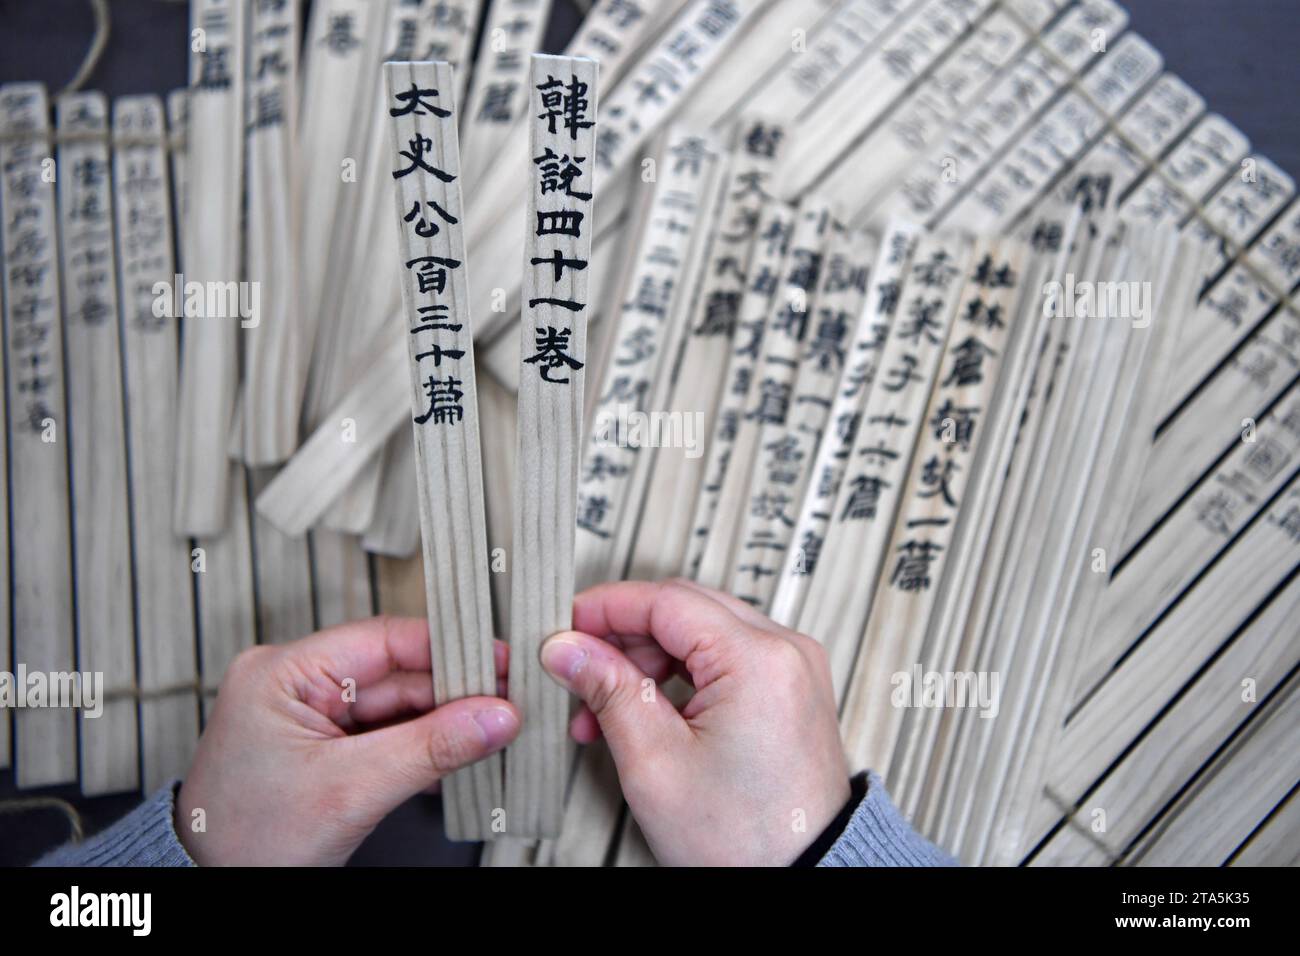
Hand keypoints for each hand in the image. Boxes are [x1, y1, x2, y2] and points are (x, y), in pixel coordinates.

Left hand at [176, 617, 519, 865]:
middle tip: (507, 706)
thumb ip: (430, 747)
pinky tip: (455, 757)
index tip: (500, 661)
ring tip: (489, 735)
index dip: (448, 649)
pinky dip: (421, 747)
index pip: (383, 639)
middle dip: (452, 694)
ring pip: (397, 707)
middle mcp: (294, 683)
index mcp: (282, 671)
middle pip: (397, 674)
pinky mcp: (324, 746)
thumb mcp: (350, 790)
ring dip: (441, 725)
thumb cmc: (246, 842)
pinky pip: (385, 733)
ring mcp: (309, 716)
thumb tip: (495, 716)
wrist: (208, 888)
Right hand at [540, 579, 850, 865]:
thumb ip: (607, 691)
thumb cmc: (747, 842)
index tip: (567, 629)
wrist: (802, 882)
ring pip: (701, 633)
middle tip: (578, 671)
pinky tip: (644, 710)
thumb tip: (570, 648)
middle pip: (684, 610)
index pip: (666, 600)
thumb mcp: (655, 764)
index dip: (606, 609)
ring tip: (604, 710)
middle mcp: (787, 653)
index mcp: (761, 660)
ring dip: (646, 662)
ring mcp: (794, 671)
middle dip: (623, 640)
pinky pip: (724, 659)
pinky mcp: (790, 691)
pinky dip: (678, 677)